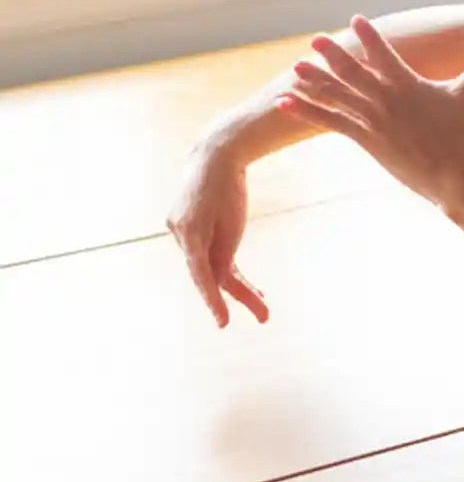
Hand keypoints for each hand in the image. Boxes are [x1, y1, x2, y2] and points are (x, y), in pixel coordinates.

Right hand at [167, 146, 269, 327]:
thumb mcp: (231, 221)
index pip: (201, 275)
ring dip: (240, 288)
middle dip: (239, 297)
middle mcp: (181, 237)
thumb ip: (223, 252)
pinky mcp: (194, 236)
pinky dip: (231, 273)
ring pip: (213, 269)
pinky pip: (213, 260)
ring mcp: (185, 237)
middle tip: (265, 317)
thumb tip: (221, 283)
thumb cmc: (225, 187)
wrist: (213, 158)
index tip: (223, 322)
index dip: (213, 300)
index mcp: (188, 233)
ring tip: (264, 310)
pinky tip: (253, 290)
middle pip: (211, 275)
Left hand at [278, 16, 463, 212]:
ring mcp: (374, 122)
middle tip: (316, 40)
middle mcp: (387, 100)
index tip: (357, 20)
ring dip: (314, 81)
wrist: (457, 178)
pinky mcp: (368, 142)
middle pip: (353, 72)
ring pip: (337, 96)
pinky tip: (286, 104)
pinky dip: (307, 112)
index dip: (370, 36)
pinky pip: (332, 123)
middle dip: (333, 54)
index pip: (384, 53)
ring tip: (296, 67)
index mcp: (409, 85)